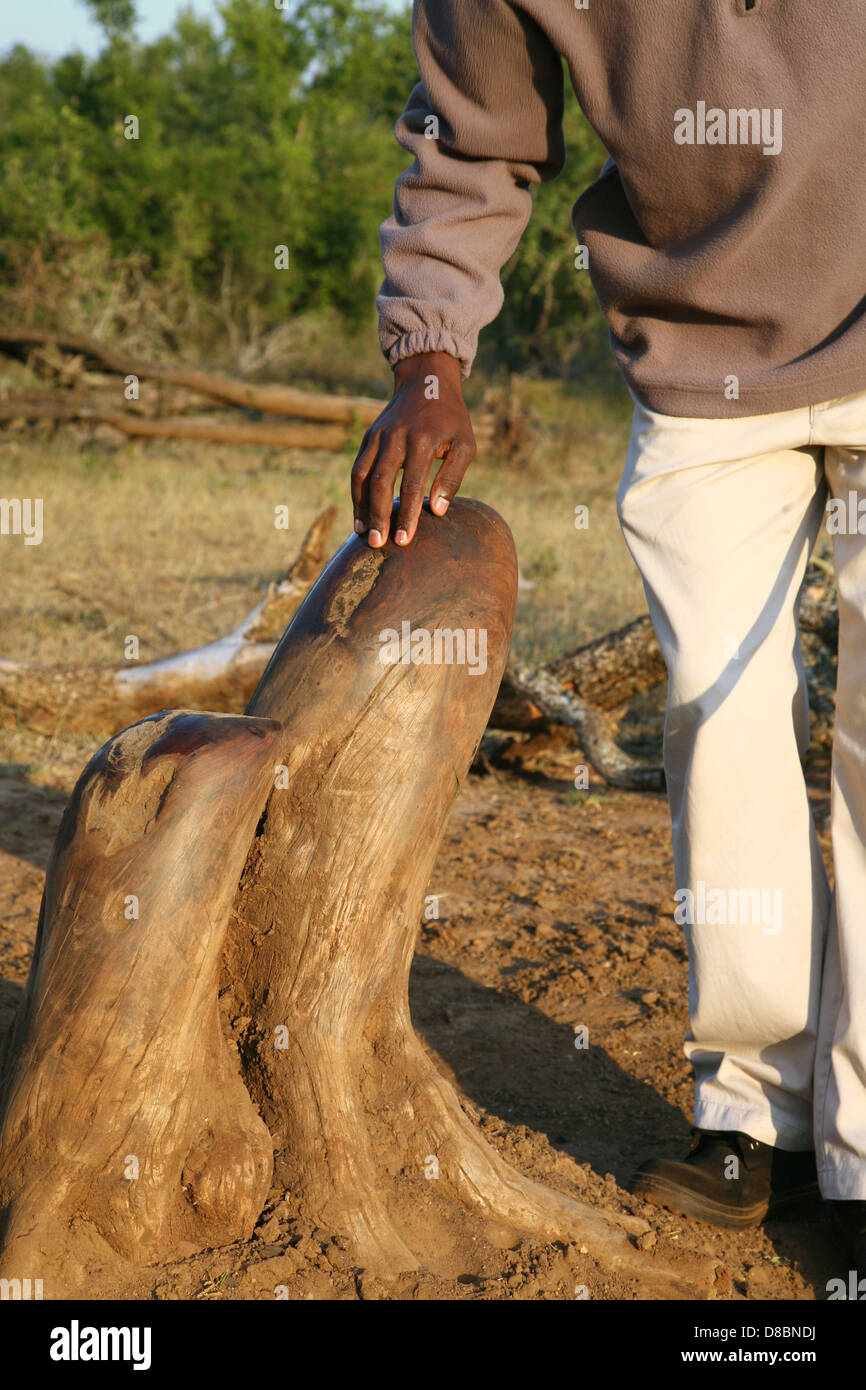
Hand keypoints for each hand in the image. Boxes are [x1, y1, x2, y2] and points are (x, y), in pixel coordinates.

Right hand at [351, 350, 475, 546]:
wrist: (426, 381)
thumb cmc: (451, 419)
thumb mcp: (465, 444)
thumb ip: (453, 477)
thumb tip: (438, 511)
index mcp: (423, 439)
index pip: (412, 484)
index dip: (407, 514)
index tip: (404, 540)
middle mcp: (396, 437)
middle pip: (381, 482)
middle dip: (379, 515)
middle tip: (378, 544)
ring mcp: (379, 436)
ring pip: (363, 475)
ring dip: (362, 507)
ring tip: (364, 535)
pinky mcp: (369, 437)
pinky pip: (358, 468)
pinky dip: (356, 493)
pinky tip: (360, 516)